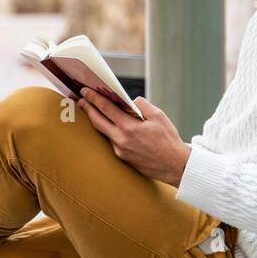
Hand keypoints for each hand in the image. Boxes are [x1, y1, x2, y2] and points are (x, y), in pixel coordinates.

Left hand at [77, 87, 191, 185]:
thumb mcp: (159, 116)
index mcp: (130, 127)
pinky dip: (110, 130)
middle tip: (81, 99)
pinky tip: (111, 125)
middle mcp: (121, 140)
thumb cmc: (169, 140)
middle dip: (88, 109)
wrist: (175, 165)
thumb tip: (129, 101)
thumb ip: (142, 105)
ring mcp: (120, 150)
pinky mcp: (122, 158)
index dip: (94, 98)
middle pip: (97, 121)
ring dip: (97, 120)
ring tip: (93, 110)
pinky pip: (113, 140)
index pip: (106, 109)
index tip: (85, 91)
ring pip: (104, 132)